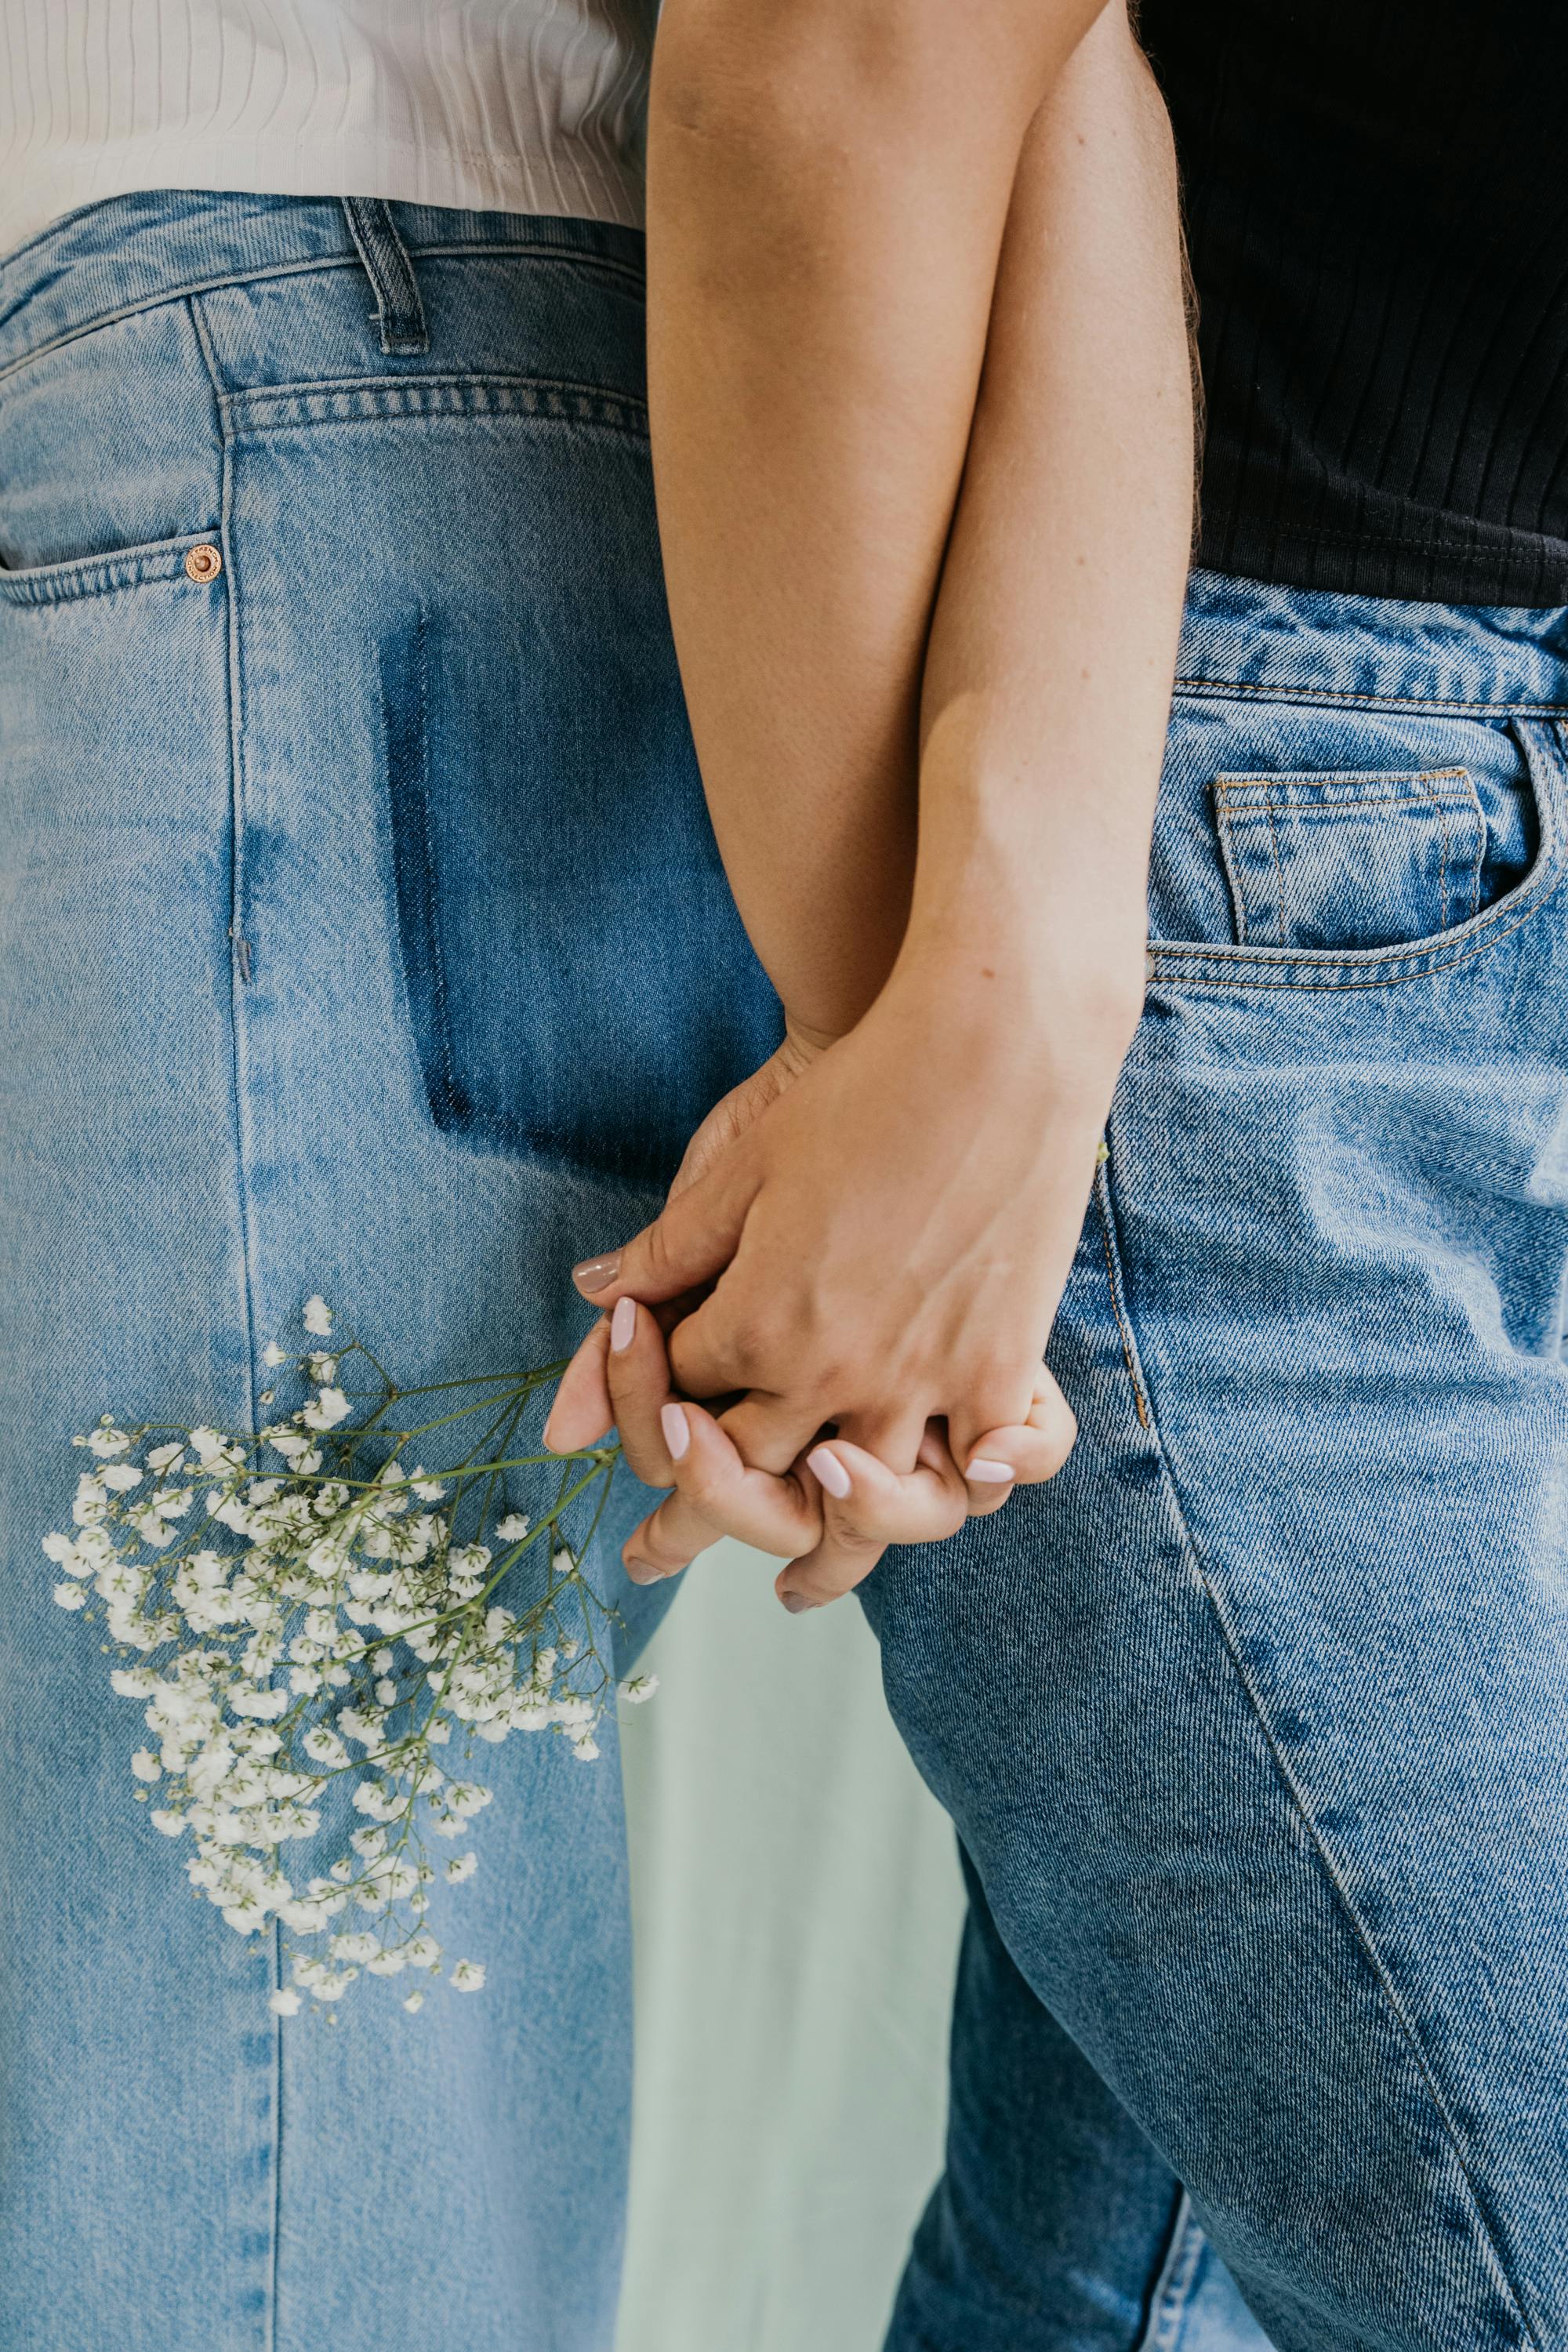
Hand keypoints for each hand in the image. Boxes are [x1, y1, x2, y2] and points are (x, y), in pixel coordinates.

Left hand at [545, 1008, 1076, 1604]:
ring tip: (793, 1590)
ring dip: (819, 1549)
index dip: (654, 1386)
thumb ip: (668, 1250)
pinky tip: (937, 1504)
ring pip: (856, 1506)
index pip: (684, 1392)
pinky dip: (956, 1498)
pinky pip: (974, 1473)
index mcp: (756, 1324)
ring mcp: (920, 1380)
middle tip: (648, 1547)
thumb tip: (589, 1297)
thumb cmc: (858, 1096)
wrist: (990, 1049)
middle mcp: (831, 1372)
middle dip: (696, 1503)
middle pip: (750, 1472)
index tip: (651, 1379)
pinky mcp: (997, 1369)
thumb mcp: (741, 1169)